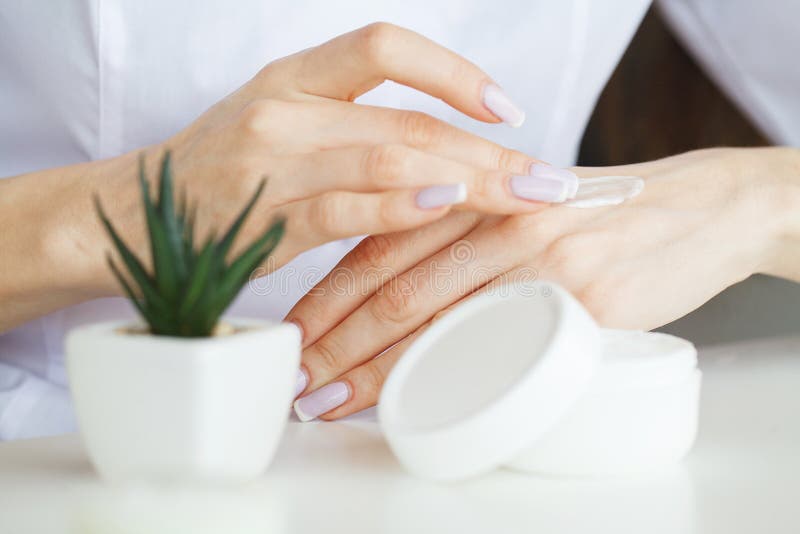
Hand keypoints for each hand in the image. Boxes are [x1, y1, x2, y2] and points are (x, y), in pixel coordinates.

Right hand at [134, 22, 569, 273]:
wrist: (133, 214)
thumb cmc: (219, 173)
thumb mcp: (280, 126)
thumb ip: (350, 128)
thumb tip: (442, 153)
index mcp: (292, 77)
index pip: (383, 47)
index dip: (452, 71)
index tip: (507, 108)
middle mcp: (284, 108)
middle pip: (409, 118)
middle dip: (491, 150)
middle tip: (553, 177)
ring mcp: (273, 161)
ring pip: (388, 156)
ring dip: (467, 180)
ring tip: (526, 198)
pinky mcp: (264, 217)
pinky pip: (344, 207)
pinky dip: (400, 207)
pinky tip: (448, 208)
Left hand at [286, 147, 799, 420]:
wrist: (695, 208)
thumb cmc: (599, 214)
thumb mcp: (524, 205)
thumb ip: (463, 236)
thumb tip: (394, 293)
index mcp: (470, 191)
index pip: (377, 246)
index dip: (326, 296)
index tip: (290, 337)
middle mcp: (492, 217)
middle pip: (389, 286)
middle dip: (331, 341)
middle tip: (295, 381)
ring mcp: (534, 255)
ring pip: (429, 316)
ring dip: (369, 367)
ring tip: (326, 401)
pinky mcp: (578, 293)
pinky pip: (494, 342)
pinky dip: (443, 374)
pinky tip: (410, 400)